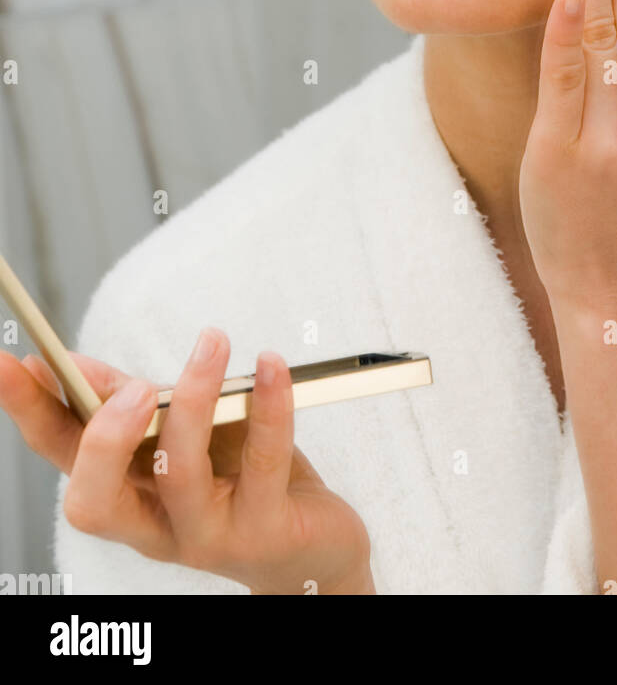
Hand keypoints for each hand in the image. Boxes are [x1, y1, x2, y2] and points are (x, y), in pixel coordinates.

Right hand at [0, 331, 374, 594]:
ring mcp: (206, 533)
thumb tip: (70, 364)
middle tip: (133, 386)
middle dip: (101, 439)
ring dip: (192, 398)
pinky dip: (269, 405)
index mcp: (125, 491)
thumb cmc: (241, 478)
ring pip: (178, 472)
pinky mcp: (264, 530)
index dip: (29, 410)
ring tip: (212, 341)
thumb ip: (131, 402)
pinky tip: (270, 365)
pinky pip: (263, 462)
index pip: (60, 454)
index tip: (9, 363)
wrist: (314, 547)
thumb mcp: (183, 435)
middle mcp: (153, 524)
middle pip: (95, 501)